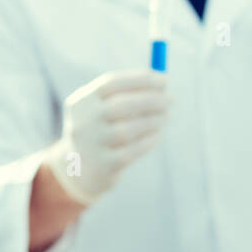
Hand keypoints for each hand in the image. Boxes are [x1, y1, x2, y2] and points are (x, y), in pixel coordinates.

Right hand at [42, 69, 169, 205]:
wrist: (80, 171)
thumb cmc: (101, 131)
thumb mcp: (104, 109)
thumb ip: (129, 93)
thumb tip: (162, 81)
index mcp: (80, 103)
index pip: (110, 84)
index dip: (140, 80)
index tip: (164, 80)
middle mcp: (82, 123)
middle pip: (119, 106)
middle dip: (150, 100)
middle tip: (171, 99)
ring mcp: (91, 146)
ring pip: (126, 130)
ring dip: (152, 120)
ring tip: (166, 116)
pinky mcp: (103, 166)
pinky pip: (132, 151)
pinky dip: (149, 140)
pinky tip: (158, 134)